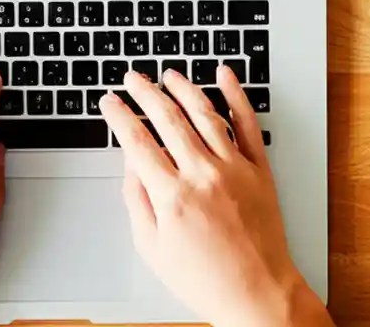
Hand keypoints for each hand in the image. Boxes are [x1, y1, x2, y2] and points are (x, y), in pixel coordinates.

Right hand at [99, 68, 332, 326]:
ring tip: (168, 74)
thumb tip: (131, 164)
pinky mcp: (260, 171)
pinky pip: (248, 124)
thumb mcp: (152, 247)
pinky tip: (225, 76)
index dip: (119, 115)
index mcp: (172, 196)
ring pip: (205, 113)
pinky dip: (237, 96)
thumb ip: (137, 200)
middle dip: (145, 92)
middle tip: (133, 79)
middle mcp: (203, 175)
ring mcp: (235, 169)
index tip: (110, 102)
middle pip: (167, 118)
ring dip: (183, 88)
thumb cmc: (206, 279)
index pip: (137, 141)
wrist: (259, 294)